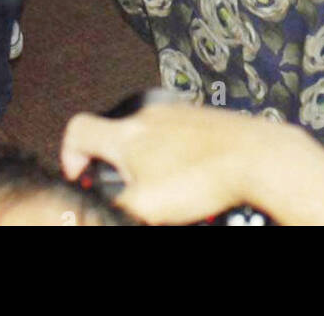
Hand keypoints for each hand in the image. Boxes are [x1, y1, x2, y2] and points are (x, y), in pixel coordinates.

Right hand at [60, 104, 272, 224]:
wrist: (253, 156)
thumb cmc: (204, 177)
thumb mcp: (146, 206)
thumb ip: (114, 206)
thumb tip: (97, 208)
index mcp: (127, 134)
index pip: (77, 130)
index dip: (70, 155)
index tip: (83, 176)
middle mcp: (148, 116)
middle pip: (115, 138)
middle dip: (118, 169)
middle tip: (134, 192)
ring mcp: (176, 114)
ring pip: (147, 139)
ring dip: (149, 164)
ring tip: (168, 187)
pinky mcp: (200, 118)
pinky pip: (175, 137)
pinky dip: (175, 157)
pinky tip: (191, 177)